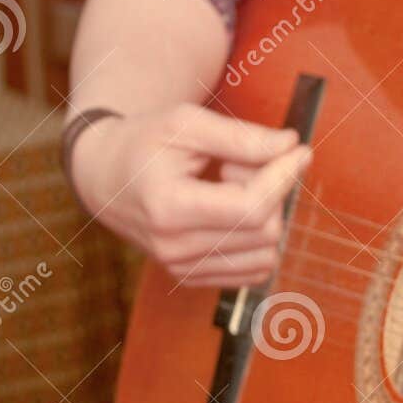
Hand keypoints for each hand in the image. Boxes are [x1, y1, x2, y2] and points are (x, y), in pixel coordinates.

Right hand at [68, 104, 309, 285]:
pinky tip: (229, 214)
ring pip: (266, 253)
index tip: (299, 151)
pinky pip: (255, 269)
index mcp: (167, 207)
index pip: (250, 206)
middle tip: (240, 164)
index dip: (283, 177)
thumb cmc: (143, 144)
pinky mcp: (192, 278)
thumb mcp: (185, 124)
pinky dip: (256, 240)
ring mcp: (182, 269)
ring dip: (263, 217)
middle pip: (264, 230)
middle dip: (268, 191)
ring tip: (228, 188)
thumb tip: (292, 147)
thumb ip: (241, 137)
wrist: (104, 177)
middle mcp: (173, 248)